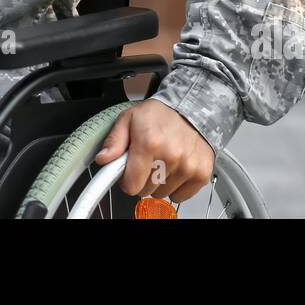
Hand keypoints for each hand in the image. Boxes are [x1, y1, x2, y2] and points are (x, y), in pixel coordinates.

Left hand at [93, 100, 214, 202]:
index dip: (127, 179)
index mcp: (149, 143)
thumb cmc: (158, 114)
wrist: (190, 107)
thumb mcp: (128, 119)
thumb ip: (114, 141)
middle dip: (143, 179)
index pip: (131, 185)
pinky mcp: (201, 173)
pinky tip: (176, 168)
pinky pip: (180, 196)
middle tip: (148, 160)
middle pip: (146, 191)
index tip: (130, 170)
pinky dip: (176, 186)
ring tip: (163, 161)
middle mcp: (170, 156)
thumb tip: (103, 159)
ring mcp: (188, 166)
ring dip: (160, 182)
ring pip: (163, 194)